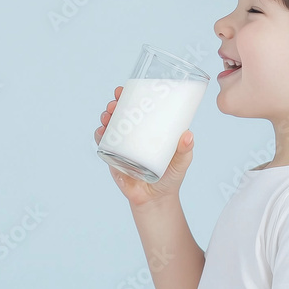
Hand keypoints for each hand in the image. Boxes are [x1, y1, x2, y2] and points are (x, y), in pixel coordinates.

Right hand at [94, 85, 194, 206]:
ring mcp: (122, 145)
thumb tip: (188, 135)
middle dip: (115, 104)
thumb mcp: (181, 162)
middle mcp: (134, 134)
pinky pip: (104, 144)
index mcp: (149, 130)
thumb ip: (185, 150)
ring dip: (106, 116)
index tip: (126, 88)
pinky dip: (100, 136)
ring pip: (110, 125)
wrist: (156, 200)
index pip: (138, 108)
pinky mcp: (114, 158)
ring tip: (107, 115)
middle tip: (115, 102)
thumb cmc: (171, 177)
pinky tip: (101, 131)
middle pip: (121, 113)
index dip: (130, 96)